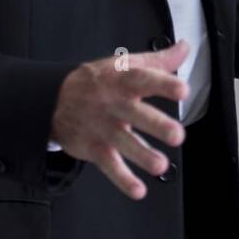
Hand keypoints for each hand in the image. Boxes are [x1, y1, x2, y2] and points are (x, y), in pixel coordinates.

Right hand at [49, 39, 189, 199]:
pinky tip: (138, 190)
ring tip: (160, 166)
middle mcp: (114, 103)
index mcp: (124, 79)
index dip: (164, 84)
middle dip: (157, 125)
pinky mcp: (93, 147)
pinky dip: (122, 180)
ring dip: (142, 155)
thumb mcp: (125, 64)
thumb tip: (185, 48)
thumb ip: (159, 61)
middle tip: (177, 136)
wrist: (53, 99)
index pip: (145, 79)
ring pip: (123, 142)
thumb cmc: (99, 81)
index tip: (182, 90)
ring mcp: (103, 127)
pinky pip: (109, 165)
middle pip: (136, 113)